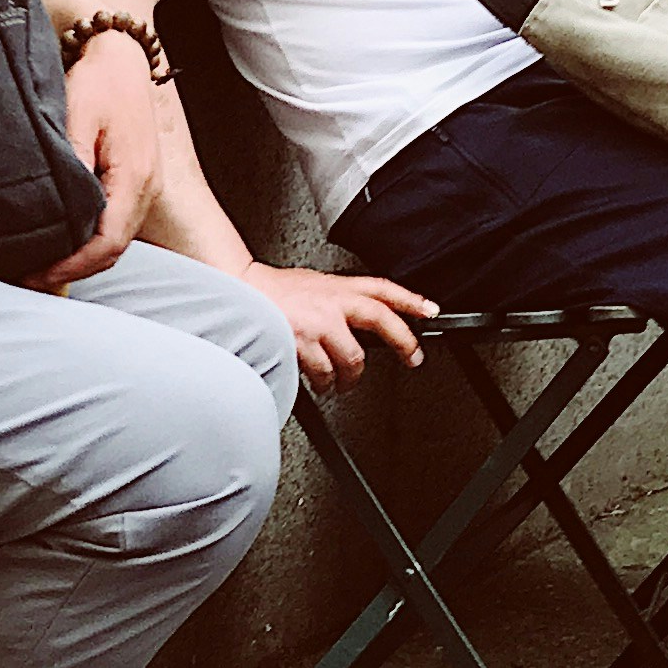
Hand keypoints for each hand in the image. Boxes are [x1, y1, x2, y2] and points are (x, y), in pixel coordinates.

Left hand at [32, 29, 158, 291]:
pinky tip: (63, 240)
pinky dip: (90, 241)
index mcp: (135, 177)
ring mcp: (146, 187)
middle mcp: (147, 189)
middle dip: (73, 270)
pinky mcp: (137, 183)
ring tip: (41, 264)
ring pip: (116, 241)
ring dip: (82, 259)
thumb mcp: (77, 114)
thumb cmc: (99, 81)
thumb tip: (56, 205)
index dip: (71, 266)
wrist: (122, 56)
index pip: (107, 242)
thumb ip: (70, 159)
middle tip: (29, 278)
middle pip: (113, 250)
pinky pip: (116, 225)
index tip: (36, 274)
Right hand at [246, 263, 439, 388]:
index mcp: (337, 287)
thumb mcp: (314, 285)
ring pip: (353, 359)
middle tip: (412, 358)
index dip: (410, 300)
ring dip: (350, 377)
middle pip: (381, 321)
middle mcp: (332, 303)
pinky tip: (319, 381)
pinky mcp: (301, 344)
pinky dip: (323, 382)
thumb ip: (338, 299)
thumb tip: (361, 317)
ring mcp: (318, 324)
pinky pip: (324, 374)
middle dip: (403, 342)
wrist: (238, 291)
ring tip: (343, 382)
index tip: (429, 311)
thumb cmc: (271, 292)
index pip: (382, 289)